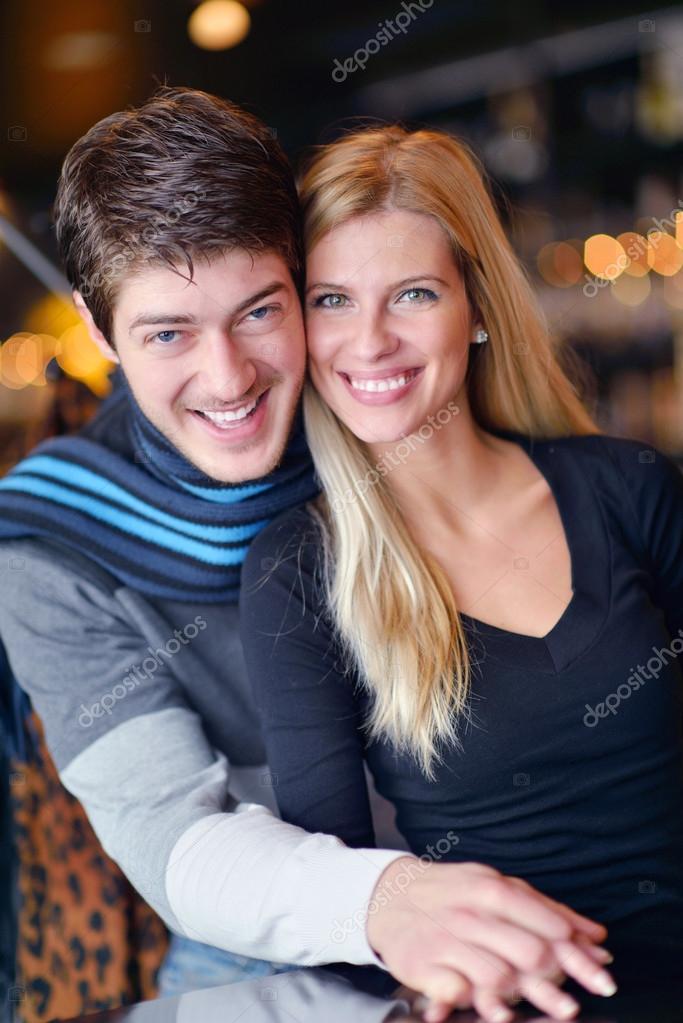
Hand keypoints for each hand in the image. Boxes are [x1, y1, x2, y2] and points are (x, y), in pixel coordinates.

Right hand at [367, 858, 616, 1021]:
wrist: (388, 896)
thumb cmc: (452, 893)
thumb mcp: (496, 886)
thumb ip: (547, 909)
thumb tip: (598, 938)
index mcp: (491, 890)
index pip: (544, 922)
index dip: (576, 953)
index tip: (599, 976)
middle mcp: (470, 915)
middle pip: (527, 954)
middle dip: (556, 981)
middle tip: (571, 1001)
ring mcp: (445, 941)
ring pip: (497, 976)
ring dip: (525, 998)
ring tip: (547, 1010)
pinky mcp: (423, 967)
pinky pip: (457, 992)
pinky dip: (477, 1005)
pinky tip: (497, 1014)